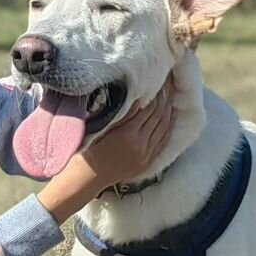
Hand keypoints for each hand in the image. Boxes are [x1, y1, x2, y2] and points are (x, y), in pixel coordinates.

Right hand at [37, 77, 175, 223]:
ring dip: (169, 108)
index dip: (155, 91)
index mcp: (127, 135)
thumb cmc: (86, 150)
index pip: (148, 107)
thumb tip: (135, 93)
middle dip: (165, 96)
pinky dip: (168, 125)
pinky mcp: (147, 161)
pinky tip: (169, 114)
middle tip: (168, 80)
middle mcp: (140, 145)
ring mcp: (145, 155)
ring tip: (170, 93)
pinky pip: (163, 139)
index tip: (157, 77)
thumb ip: (119, 111)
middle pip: (159, 114)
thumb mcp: (99, 126)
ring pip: (164, 126)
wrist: (85, 179)